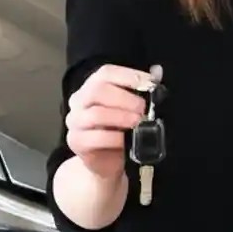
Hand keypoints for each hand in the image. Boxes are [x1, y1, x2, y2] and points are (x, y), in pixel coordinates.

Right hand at [65, 64, 151, 180]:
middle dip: (124, 98)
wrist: (107, 160)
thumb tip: (157, 71)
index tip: (150, 84)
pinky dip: (113, 138)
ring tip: (137, 122)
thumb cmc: (120, 128)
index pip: (106, 72)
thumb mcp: (132, 107)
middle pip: (97, 90)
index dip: (129, 76)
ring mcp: (75, 121)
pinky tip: (126, 140)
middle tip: (142, 109)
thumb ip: (143, 87)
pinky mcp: (76, 141)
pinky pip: (93, 138)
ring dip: (120, 117)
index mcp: (93, 86)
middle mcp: (79, 100)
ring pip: (95, 114)